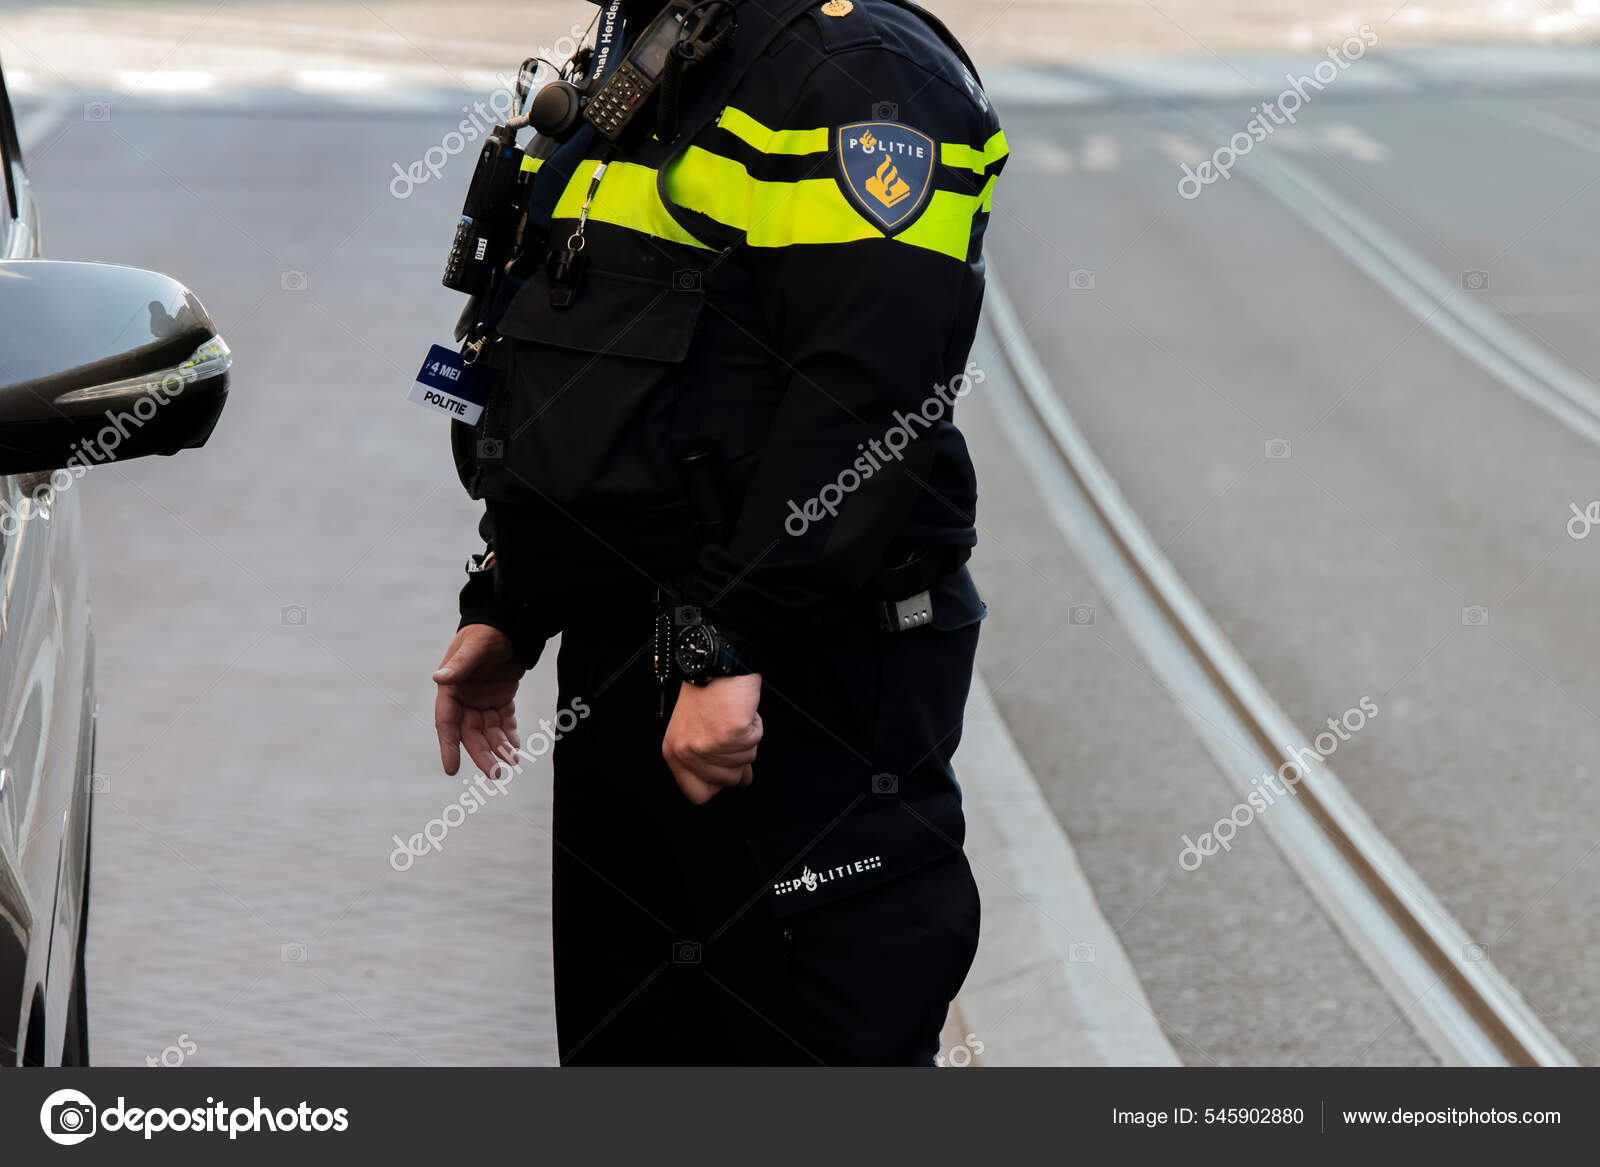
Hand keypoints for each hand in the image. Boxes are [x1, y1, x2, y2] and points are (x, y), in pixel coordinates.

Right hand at [433, 624, 525, 777]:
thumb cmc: (486, 634)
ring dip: (499, 747)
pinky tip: (516, 749)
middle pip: (470, 734)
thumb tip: (439, 678)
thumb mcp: (474, 648)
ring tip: (512, 762)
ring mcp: (483, 700)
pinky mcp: (501, 698)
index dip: (448, 746)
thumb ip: (459, 665)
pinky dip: (510, 735)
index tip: (451, 769)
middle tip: (496, 774)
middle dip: (482, 754)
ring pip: (488, 731)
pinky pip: (504, 721)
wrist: (508, 624)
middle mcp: (465, 699)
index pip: (447, 723)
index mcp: (451, 689)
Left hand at [662, 674, 762, 803]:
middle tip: (730, 731)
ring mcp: (709, 745)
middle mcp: (689, 752)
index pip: (698, 794)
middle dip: (738, 756)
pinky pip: (755, 740)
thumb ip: (709, 760)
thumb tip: (740, 779)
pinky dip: (755, 724)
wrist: (713, 664)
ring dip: (747, 737)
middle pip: (729, 780)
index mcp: (675, 753)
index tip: (724, 767)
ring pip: (746, 759)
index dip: (718, 783)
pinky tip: (741, 710)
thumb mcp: (693, 731)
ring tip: (732, 715)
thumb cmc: (704, 692)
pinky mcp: (730, 734)